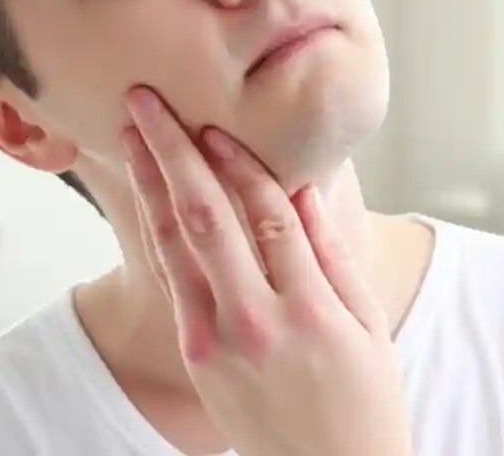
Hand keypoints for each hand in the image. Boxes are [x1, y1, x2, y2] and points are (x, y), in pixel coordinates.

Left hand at [121, 86, 412, 455]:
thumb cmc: (364, 401)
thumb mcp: (370, 327)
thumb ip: (334, 256)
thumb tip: (303, 191)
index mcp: (312, 309)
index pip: (268, 214)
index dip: (238, 161)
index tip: (216, 122)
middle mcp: (257, 322)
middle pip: (206, 217)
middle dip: (173, 152)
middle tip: (146, 101)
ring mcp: (219, 342)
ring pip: (176, 245)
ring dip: (149, 183)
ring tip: (132, 134)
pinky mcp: (198, 356)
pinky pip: (173, 280)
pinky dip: (156, 230)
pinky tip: (147, 196)